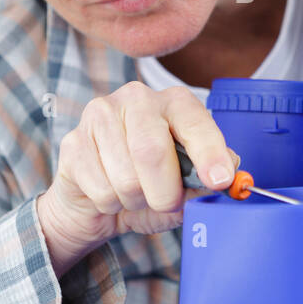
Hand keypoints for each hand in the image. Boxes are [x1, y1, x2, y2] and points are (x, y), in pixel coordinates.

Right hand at [36, 82, 239, 276]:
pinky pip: (101, 190)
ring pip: (126, 178)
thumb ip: (206, 180)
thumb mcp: (185, 186)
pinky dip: (111, 205)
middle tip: (167, 202)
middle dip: (165, 193)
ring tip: (134, 195)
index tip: (220, 180)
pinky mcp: (73, 141)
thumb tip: (228, 176)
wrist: (96, 201)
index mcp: (174, 102)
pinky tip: (109, 193)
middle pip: (152, 151)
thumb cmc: (149, 186)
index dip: (209, 153)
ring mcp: (99, 115)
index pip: (194, 122)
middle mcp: (136, 98)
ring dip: (135, 201)